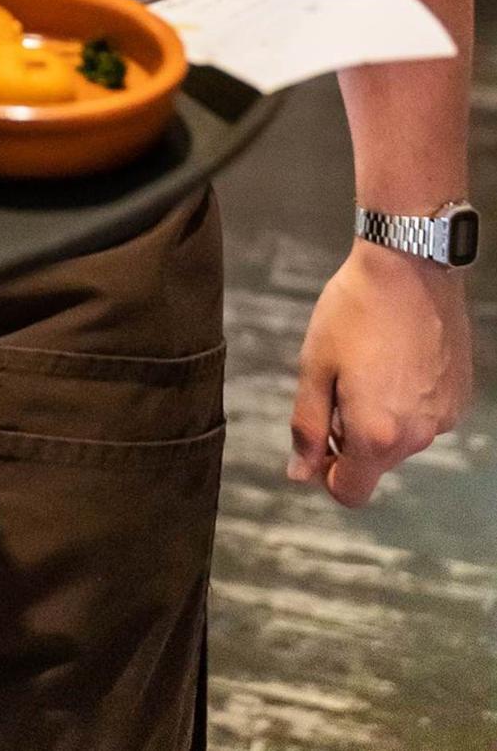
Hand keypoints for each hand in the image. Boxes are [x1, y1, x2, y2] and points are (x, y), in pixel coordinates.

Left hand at [288, 240, 472, 506]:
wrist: (409, 267)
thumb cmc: (354, 311)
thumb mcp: (315, 365)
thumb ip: (307, 426)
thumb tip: (300, 472)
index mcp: (376, 434)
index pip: (351, 491)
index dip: (327, 474)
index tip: (318, 441)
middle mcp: (416, 436)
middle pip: (376, 464)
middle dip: (351, 438)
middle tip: (339, 385)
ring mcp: (442, 417)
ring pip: (402, 440)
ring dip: (381, 418)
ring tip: (369, 364)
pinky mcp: (458, 397)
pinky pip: (425, 416)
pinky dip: (407, 401)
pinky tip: (396, 359)